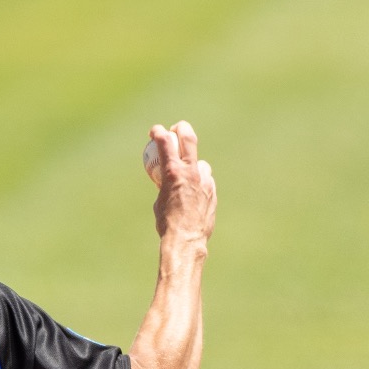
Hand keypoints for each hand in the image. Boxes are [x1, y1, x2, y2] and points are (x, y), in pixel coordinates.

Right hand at [149, 121, 216, 245]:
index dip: (159, 132)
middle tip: (176, 130)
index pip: (165, 141)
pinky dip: (199, 184)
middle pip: (189, 138)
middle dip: (181, 129)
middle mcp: (190, 172)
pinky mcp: (212, 191)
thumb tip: (166, 182)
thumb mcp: (159, 201)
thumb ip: (165, 186)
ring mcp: (204, 180)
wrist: (185, 240)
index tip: (155, 131)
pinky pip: (206, 181)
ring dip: (193, 166)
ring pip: (200, 164)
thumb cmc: (166, 224)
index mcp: (172, 172)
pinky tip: (194, 194)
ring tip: (187, 176)